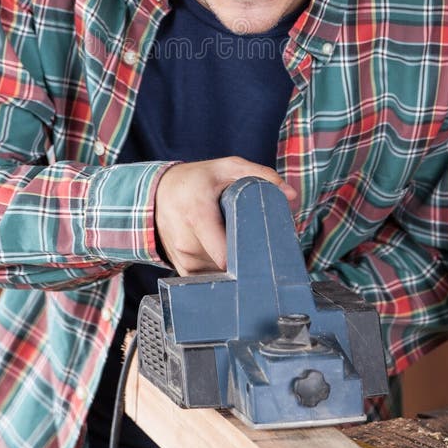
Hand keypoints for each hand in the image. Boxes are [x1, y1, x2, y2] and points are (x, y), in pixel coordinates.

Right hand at [154, 157, 294, 275]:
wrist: (157, 192)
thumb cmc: (195, 180)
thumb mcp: (227, 168)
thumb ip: (261, 176)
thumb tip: (291, 196)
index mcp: (197, 214)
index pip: (224, 254)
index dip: (247, 258)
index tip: (264, 255)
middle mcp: (186, 241)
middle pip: (226, 265)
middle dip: (245, 259)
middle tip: (259, 248)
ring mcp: (182, 258)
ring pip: (219, 274)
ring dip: (232, 265)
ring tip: (237, 246)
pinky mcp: (181, 269)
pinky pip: (207, 279)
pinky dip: (220, 271)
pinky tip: (225, 256)